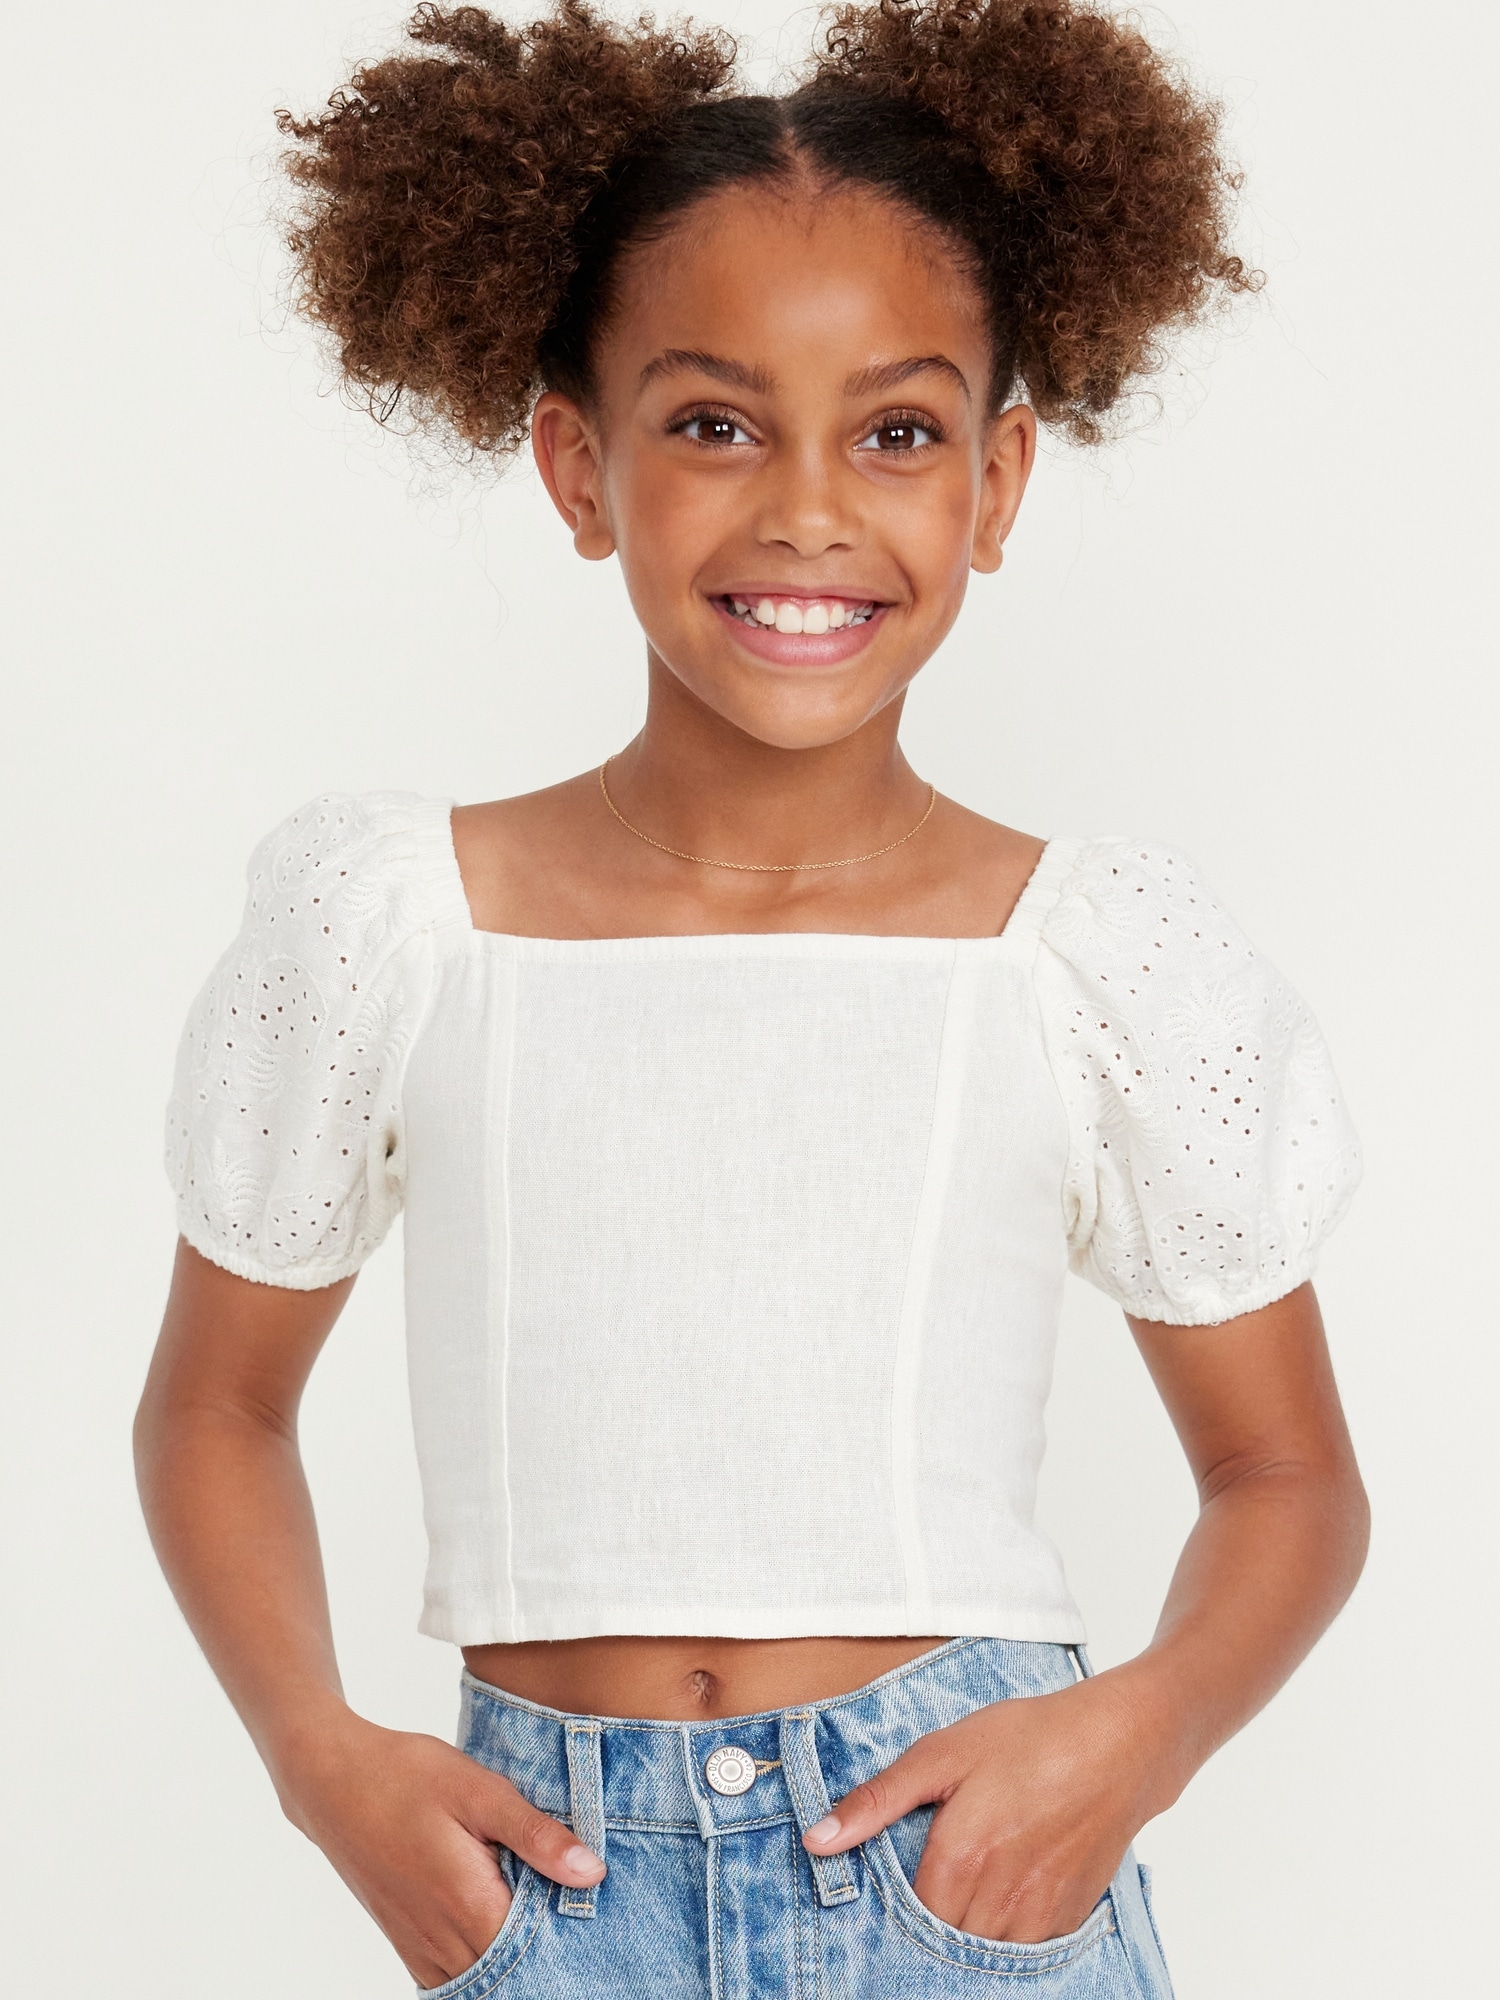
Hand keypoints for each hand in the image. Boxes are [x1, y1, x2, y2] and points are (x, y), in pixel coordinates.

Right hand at [273, 1703, 604, 1987]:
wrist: (332, 1783)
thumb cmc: (406, 1776)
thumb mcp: (481, 1791)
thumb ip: (537, 1836)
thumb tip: (592, 1873)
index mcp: (470, 1905)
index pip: (540, 1952)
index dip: (573, 1935)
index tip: (592, 1906)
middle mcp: (443, 1942)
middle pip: (515, 1972)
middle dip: (549, 1948)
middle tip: (573, 1906)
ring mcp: (421, 1950)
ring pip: (484, 1978)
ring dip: (516, 1955)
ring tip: (541, 1909)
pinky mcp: (407, 1945)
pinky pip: (455, 1976)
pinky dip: (485, 1959)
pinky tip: (501, 1919)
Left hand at [803, 1675, 1163, 1943]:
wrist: (1120, 1745)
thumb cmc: (1030, 1738)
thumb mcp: (943, 1753)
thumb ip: (877, 1800)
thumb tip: (818, 1838)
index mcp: (960, 1859)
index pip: (904, 1923)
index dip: (888, 1912)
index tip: (882, 1895)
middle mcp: (999, 1901)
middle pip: (942, 1946)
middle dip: (925, 1924)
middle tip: (925, 1885)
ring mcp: (1038, 1918)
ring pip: (983, 1956)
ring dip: (964, 1934)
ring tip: (962, 1888)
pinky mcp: (1068, 1921)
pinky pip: (1023, 1953)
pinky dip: (1003, 1935)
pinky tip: (997, 1897)